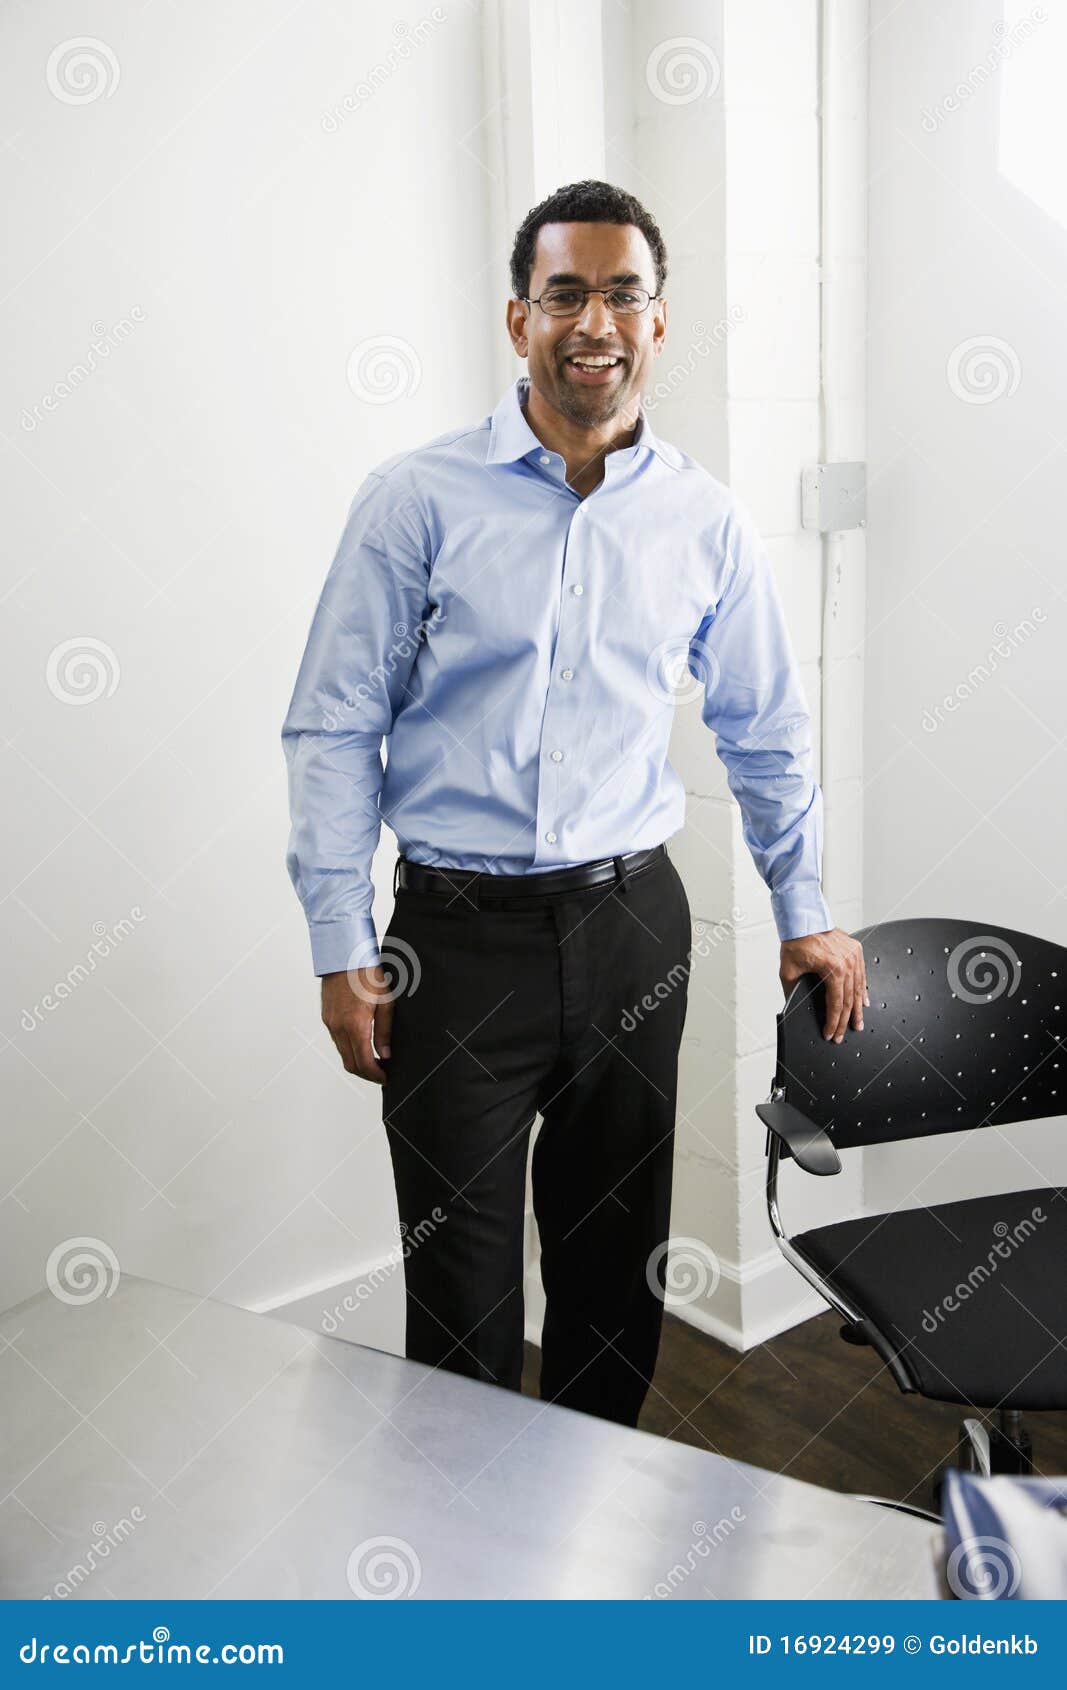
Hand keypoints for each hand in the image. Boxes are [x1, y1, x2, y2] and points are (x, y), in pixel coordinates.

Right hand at [321, 966, 393, 1083]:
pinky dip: (349, 1049)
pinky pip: (337, 1041)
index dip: (376, 1075)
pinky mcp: (327, 1017)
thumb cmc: (367, 973)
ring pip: (342, 1053)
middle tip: (381, 1074)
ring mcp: (330, 1023)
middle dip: (366, 1074)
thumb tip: (385, 1054)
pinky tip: (361, 1045)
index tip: (386, 1078)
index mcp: (355, 1025)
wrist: (344, 954)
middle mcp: (339, 1027)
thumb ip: (384, 1031)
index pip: (364, 1062)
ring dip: (357, 1062)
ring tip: (374, 1061)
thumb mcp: (385, 1002)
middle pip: (350, 1063)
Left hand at [779, 928, 867, 1042]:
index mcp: (832, 968)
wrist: (802, 919)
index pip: (836, 1004)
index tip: (831, 1034)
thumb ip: (792, 992)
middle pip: (849, 1000)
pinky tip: (863, 1001)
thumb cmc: (796, 940)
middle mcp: (847, 962)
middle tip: (843, 1035)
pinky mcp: (855, 950)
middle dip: (845, 1021)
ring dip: (857, 1009)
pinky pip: (861, 975)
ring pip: (858, 989)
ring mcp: (853, 956)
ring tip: (857, 1023)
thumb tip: (793, 1005)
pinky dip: (861, 990)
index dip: (833, 1023)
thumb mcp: (788, 971)